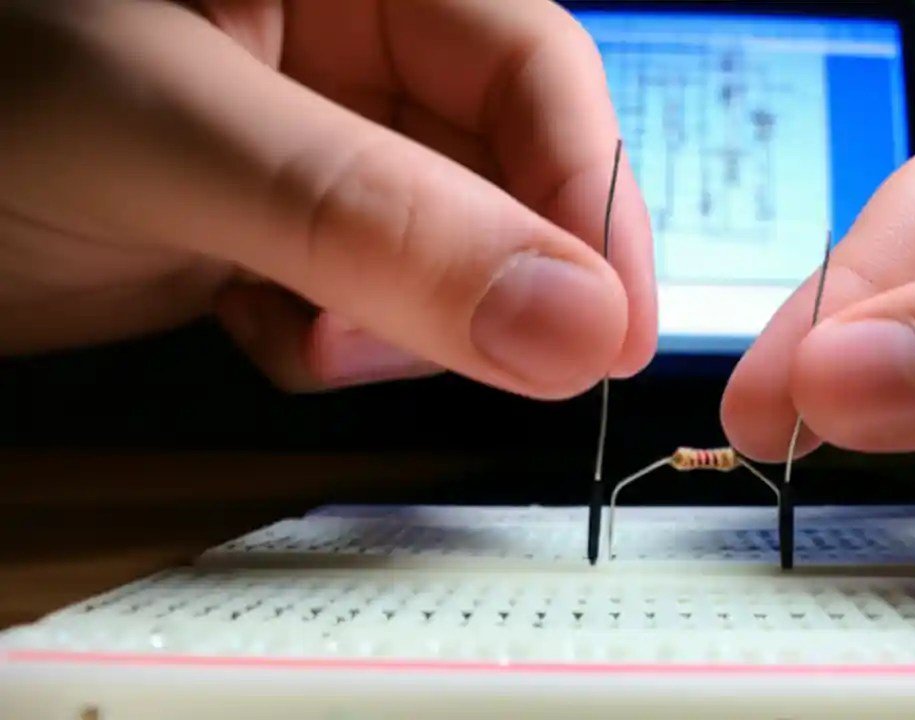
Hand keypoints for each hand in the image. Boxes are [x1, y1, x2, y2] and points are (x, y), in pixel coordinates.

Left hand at [0, 0, 654, 397]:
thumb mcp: (171, 135)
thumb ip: (373, 223)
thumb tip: (564, 322)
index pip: (532, 63)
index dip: (586, 193)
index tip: (610, 326)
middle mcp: (346, 44)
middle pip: (505, 165)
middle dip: (501, 273)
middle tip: (520, 362)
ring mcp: (313, 143)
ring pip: (443, 247)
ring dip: (406, 318)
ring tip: (320, 338)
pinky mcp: (276, 228)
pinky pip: (368, 297)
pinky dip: (335, 342)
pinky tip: (263, 334)